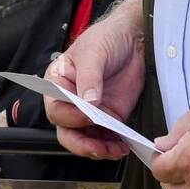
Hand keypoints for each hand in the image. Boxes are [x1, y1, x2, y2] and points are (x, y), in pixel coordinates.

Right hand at [44, 0, 144, 160]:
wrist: (134, 39)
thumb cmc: (106, 38)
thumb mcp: (94, 52)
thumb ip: (89, 78)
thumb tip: (88, 103)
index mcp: (58, 83)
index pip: (55, 109)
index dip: (70, 117)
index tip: (89, 115)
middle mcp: (70, 101)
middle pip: (66, 132)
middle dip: (83, 143)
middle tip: (101, 146)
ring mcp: (89, 112)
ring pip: (84, 140)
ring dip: (99, 149)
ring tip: (116, 149)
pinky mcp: (108, 117)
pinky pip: (105, 138)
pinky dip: (112, 146)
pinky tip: (122, 146)